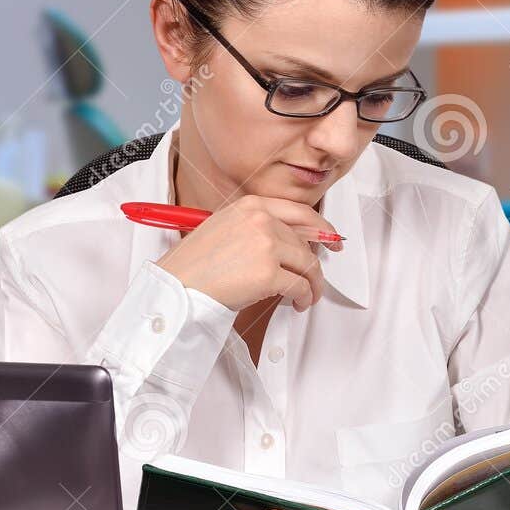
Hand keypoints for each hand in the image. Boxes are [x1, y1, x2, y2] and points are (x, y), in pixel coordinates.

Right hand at [155, 194, 340, 312]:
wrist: (176, 287)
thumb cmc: (195, 266)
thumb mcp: (224, 229)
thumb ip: (257, 229)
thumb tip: (291, 243)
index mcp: (250, 206)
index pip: (301, 212)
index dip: (323, 228)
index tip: (333, 240)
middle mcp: (261, 220)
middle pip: (305, 243)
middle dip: (313, 265)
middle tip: (315, 280)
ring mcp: (266, 245)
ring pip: (307, 264)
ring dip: (312, 284)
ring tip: (307, 297)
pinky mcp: (268, 273)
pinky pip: (300, 286)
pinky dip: (304, 298)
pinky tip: (298, 304)